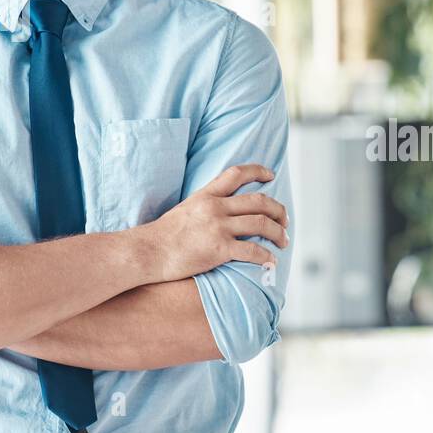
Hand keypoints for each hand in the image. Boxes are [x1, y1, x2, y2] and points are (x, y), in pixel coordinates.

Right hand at [140, 163, 288, 282]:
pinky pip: (252, 251)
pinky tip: (271, 261)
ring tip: (284, 241)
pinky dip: (266, 256)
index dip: (258, 171)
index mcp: (206, 195)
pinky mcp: (218, 249)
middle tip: (285, 220)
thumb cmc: (162, 236)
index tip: (271, 175)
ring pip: (261, 224)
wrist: (146, 252)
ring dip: (278, 233)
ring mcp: (217, 227)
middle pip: (259, 201)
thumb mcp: (185, 209)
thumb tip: (224, 211)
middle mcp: (214, 207)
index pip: (237, 173)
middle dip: (278, 210)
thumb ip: (206, 206)